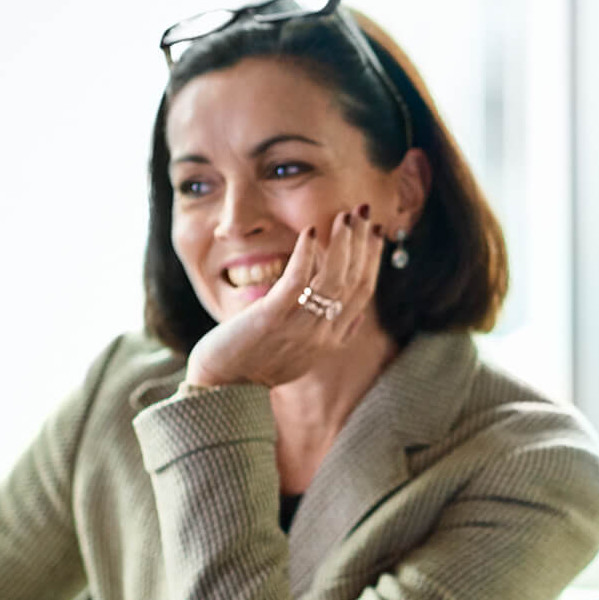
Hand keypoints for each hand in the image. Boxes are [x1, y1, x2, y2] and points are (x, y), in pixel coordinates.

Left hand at [185, 206, 382, 388]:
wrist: (222, 387)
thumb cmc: (256, 367)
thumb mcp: (303, 356)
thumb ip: (330, 336)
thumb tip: (356, 319)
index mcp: (331, 340)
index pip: (363, 292)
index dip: (372, 259)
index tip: (376, 232)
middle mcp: (322, 334)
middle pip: (354, 281)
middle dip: (363, 243)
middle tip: (365, 212)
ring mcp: (299, 327)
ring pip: (332, 278)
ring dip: (342, 243)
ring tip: (345, 215)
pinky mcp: (272, 319)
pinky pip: (297, 281)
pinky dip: (307, 253)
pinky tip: (310, 230)